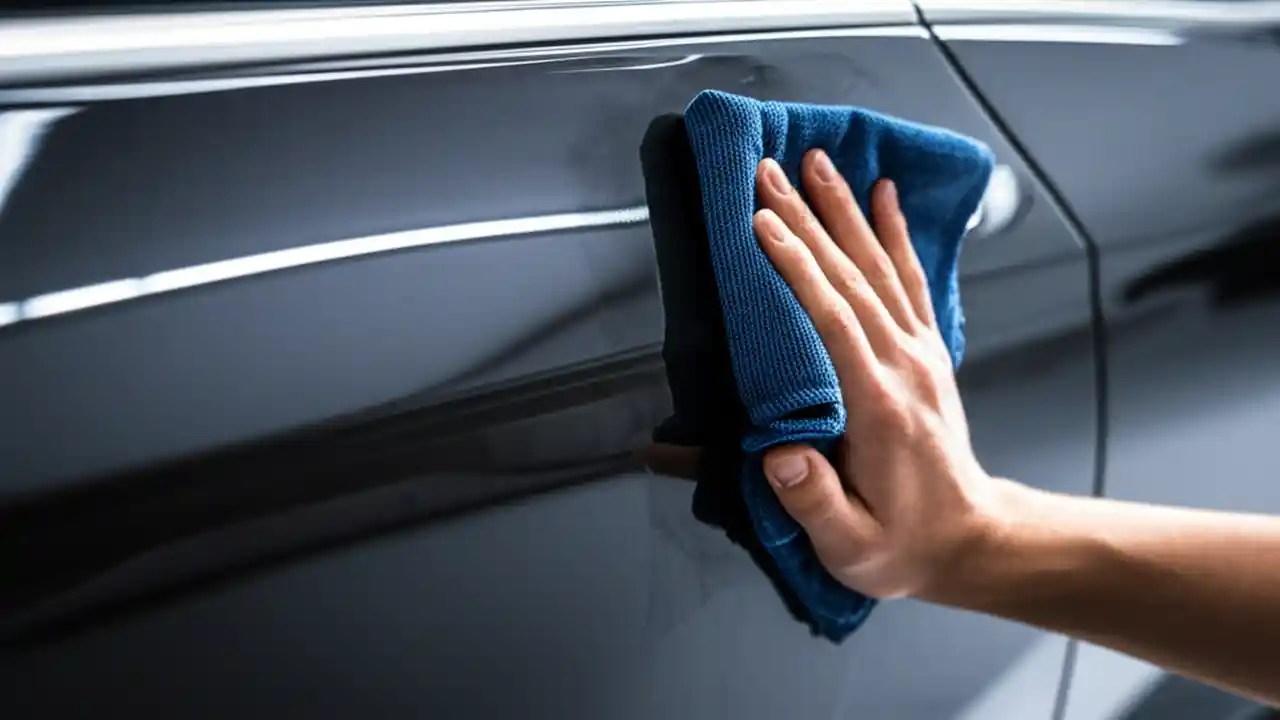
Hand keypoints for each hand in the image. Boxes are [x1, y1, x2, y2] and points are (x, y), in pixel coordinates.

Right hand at [753, 150, 1014, 601]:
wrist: (969, 541)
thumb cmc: (902, 544)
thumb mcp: (851, 545)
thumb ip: (813, 501)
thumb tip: (779, 455)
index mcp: (877, 405)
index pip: (832, 318)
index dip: (796, 266)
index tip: (763, 223)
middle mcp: (904, 366)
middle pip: (851, 276)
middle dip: (806, 217)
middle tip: (769, 170)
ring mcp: (921, 354)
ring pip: (879, 266)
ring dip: (844, 210)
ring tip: (817, 162)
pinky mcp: (927, 352)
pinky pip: (911, 280)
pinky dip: (896, 233)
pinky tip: (883, 197)